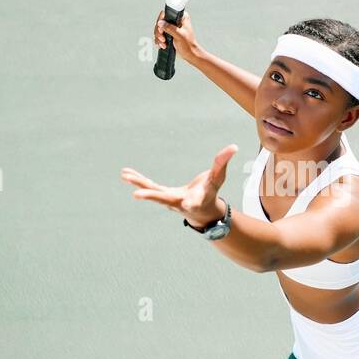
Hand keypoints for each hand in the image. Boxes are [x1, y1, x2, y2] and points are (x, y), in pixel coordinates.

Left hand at [121, 144, 237, 225]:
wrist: (201, 211)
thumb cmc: (210, 194)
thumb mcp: (218, 180)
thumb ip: (222, 164)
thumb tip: (233, 147)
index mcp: (195, 201)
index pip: (193, 203)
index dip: (190, 204)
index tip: (186, 205)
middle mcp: (179, 203)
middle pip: (164, 199)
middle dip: (151, 197)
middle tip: (137, 195)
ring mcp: (168, 200)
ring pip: (152, 192)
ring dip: (138, 184)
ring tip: (125, 175)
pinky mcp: (162, 195)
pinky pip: (148, 187)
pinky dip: (138, 180)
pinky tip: (125, 174)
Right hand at [154, 9, 198, 55]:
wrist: (189, 54)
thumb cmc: (188, 44)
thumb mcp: (179, 35)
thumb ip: (170, 28)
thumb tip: (160, 23)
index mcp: (181, 17)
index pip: (167, 13)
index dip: (161, 21)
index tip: (161, 29)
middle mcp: (176, 21)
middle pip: (160, 21)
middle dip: (159, 32)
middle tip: (162, 38)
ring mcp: (171, 27)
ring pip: (159, 28)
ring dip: (159, 37)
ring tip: (164, 43)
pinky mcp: (168, 33)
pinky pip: (159, 35)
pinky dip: (159, 40)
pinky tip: (163, 45)